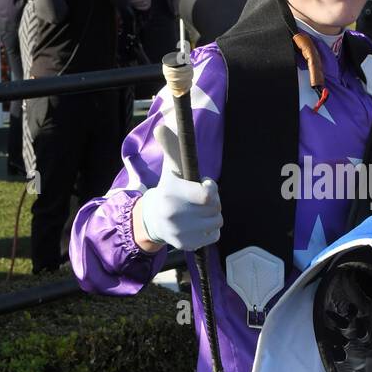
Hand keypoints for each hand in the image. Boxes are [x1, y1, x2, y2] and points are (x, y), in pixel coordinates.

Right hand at [135, 123, 221, 251]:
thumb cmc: (169, 188)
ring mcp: (181, 233)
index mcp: (173, 194)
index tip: (204, 185)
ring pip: (217, 222)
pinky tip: (198, 223)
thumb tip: (162, 125)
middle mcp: (175, 215)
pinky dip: (211, 229)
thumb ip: (171, 147)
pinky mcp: (187, 245)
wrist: (154, 219)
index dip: (212, 189)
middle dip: (213, 201)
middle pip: (216, 208)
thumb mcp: (171, 168)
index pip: (208, 195)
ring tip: (199, 210)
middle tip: (200, 199)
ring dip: (213, 215)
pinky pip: (214, 235)